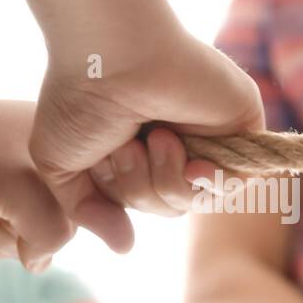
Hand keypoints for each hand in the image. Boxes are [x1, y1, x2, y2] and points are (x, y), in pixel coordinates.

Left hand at [0, 92, 73, 267]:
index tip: (25, 212)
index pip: (88, 204)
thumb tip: (39, 265)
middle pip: (57, 226)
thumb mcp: (18, 189)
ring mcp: (11, 182)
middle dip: (21, 232)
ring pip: (26, 238)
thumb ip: (53, 230)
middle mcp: (42, 161)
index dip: (60, 220)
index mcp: (61, 143)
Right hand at [31, 25, 264, 252]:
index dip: (121, 194)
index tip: (103, 156)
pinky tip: (190, 161)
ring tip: (155, 140)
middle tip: (125, 146)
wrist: (110, 56)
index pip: (144, 199)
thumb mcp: (60, 166)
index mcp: (138, 143)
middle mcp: (176, 137)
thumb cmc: (78, 98)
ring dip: (168, 181)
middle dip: (141, 190)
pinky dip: (210, 182)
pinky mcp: (242, 124)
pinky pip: (237, 182)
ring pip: (201, 199)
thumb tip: (125, 246)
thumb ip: (88, 210)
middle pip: (171, 204)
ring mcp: (210, 131)